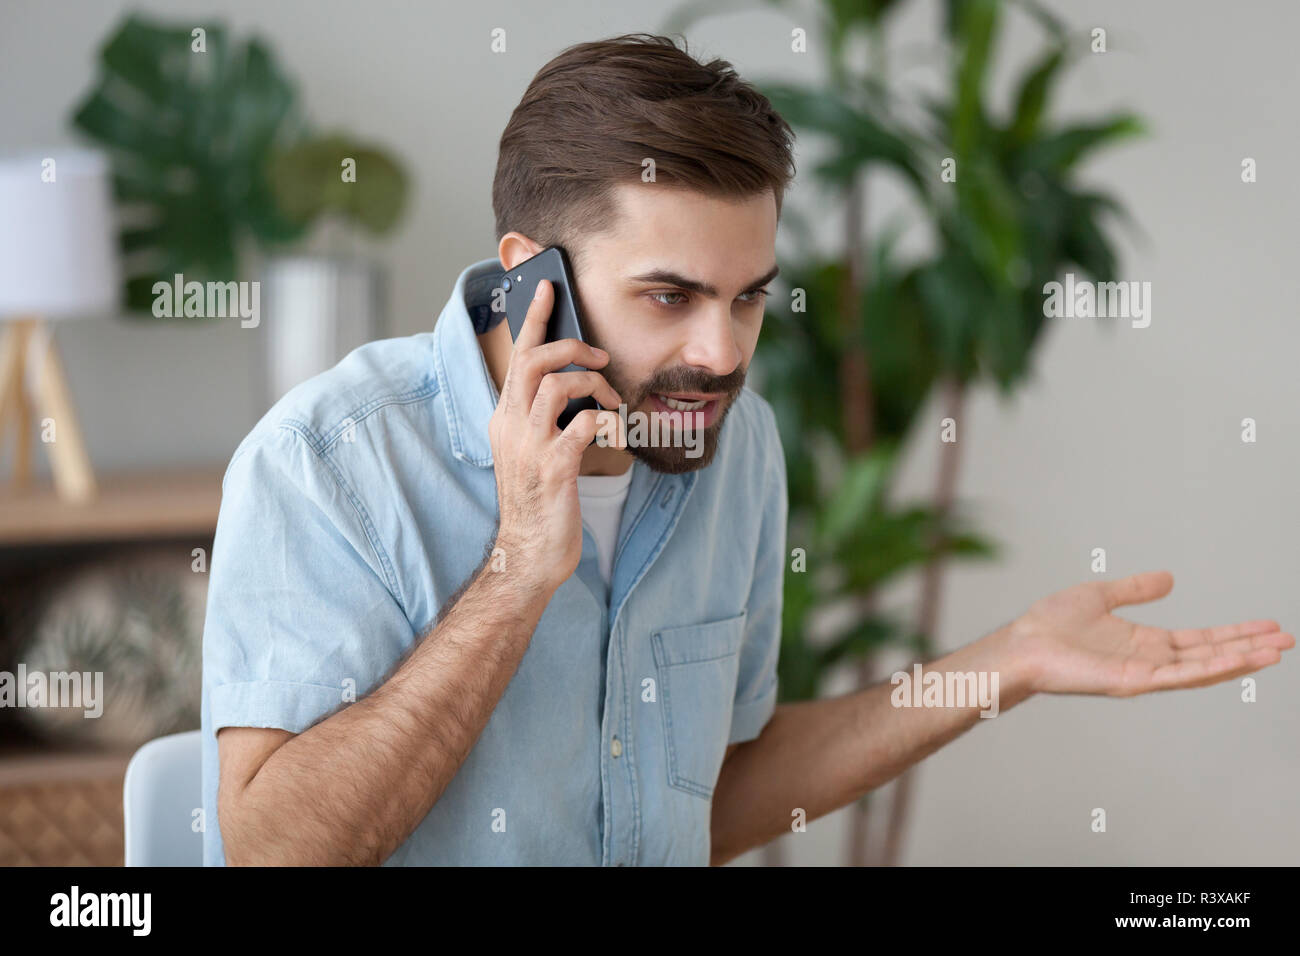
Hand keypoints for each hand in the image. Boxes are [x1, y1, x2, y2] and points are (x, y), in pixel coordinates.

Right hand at [488, 279, 622, 590]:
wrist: (529, 553)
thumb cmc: (539, 502)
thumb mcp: (534, 450)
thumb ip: (545, 417)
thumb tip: (577, 384)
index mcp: (506, 418)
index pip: (517, 356)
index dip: (533, 319)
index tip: (547, 287)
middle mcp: (511, 426)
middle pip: (533, 361)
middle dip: (571, 347)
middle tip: (599, 358)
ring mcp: (530, 447)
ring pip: (556, 386)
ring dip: (592, 385)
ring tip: (609, 403)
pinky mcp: (553, 469)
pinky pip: (582, 426)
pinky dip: (604, 422)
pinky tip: (612, 434)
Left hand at [1002, 571, 1292, 696]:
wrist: (1022, 644)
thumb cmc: (1049, 625)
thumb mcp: (1100, 595)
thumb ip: (1135, 589)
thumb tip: (1169, 578)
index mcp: (1144, 642)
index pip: (1200, 639)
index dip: (1234, 633)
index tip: (1266, 625)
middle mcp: (1150, 660)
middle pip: (1211, 654)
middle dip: (1249, 647)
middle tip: (1287, 639)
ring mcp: (1144, 674)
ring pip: (1203, 668)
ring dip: (1241, 660)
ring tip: (1276, 651)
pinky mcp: (1133, 682)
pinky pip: (1179, 675)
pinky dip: (1211, 668)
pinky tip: (1238, 661)